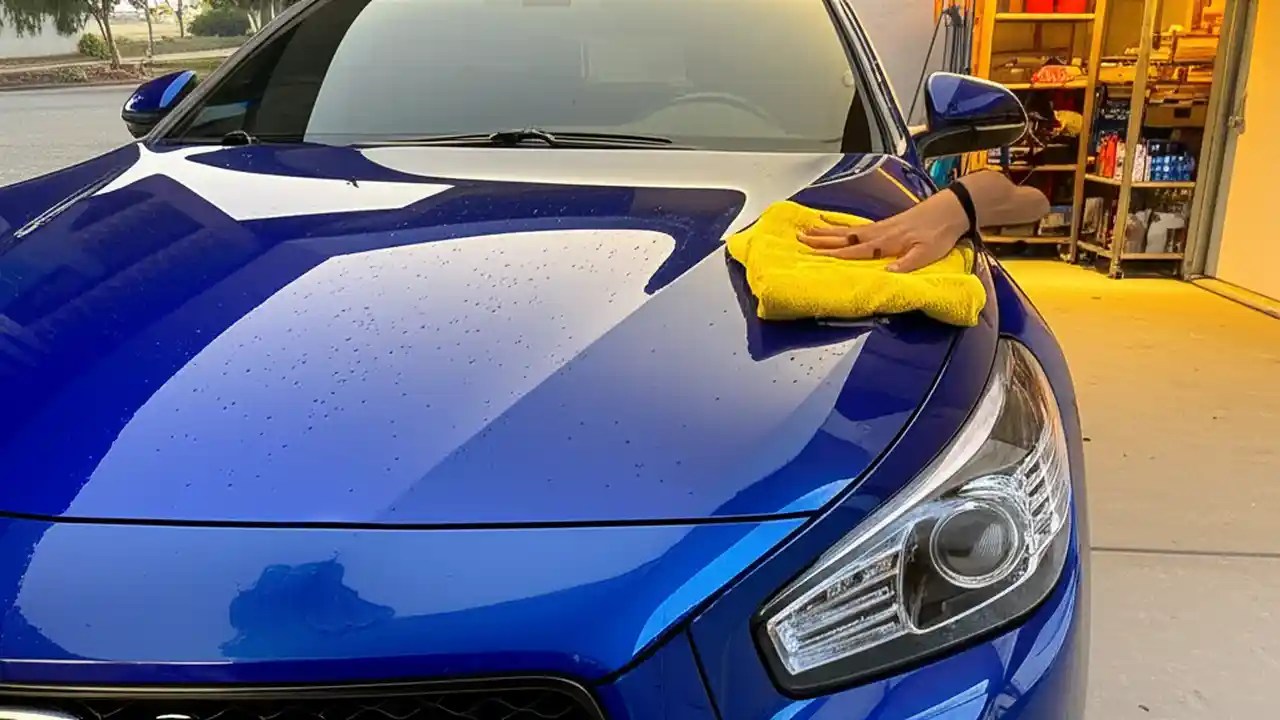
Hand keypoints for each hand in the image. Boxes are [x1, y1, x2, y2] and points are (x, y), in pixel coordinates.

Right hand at [799, 189, 970, 272]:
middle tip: (799, 238)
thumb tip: (885, 272)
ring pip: (847, 230)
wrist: (951, 210)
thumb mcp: (927, 253)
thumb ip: (905, 263)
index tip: (812, 253)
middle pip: (844, 236)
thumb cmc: (939, 234)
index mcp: (886, 242)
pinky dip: (841, 225)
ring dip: (827, 231)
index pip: (854, 249)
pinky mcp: (885, 224)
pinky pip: (856, 226)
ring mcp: (881, 227)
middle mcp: (879, 233)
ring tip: (808, 230)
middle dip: (821, 239)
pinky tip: (835, 226)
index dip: (833, 252)